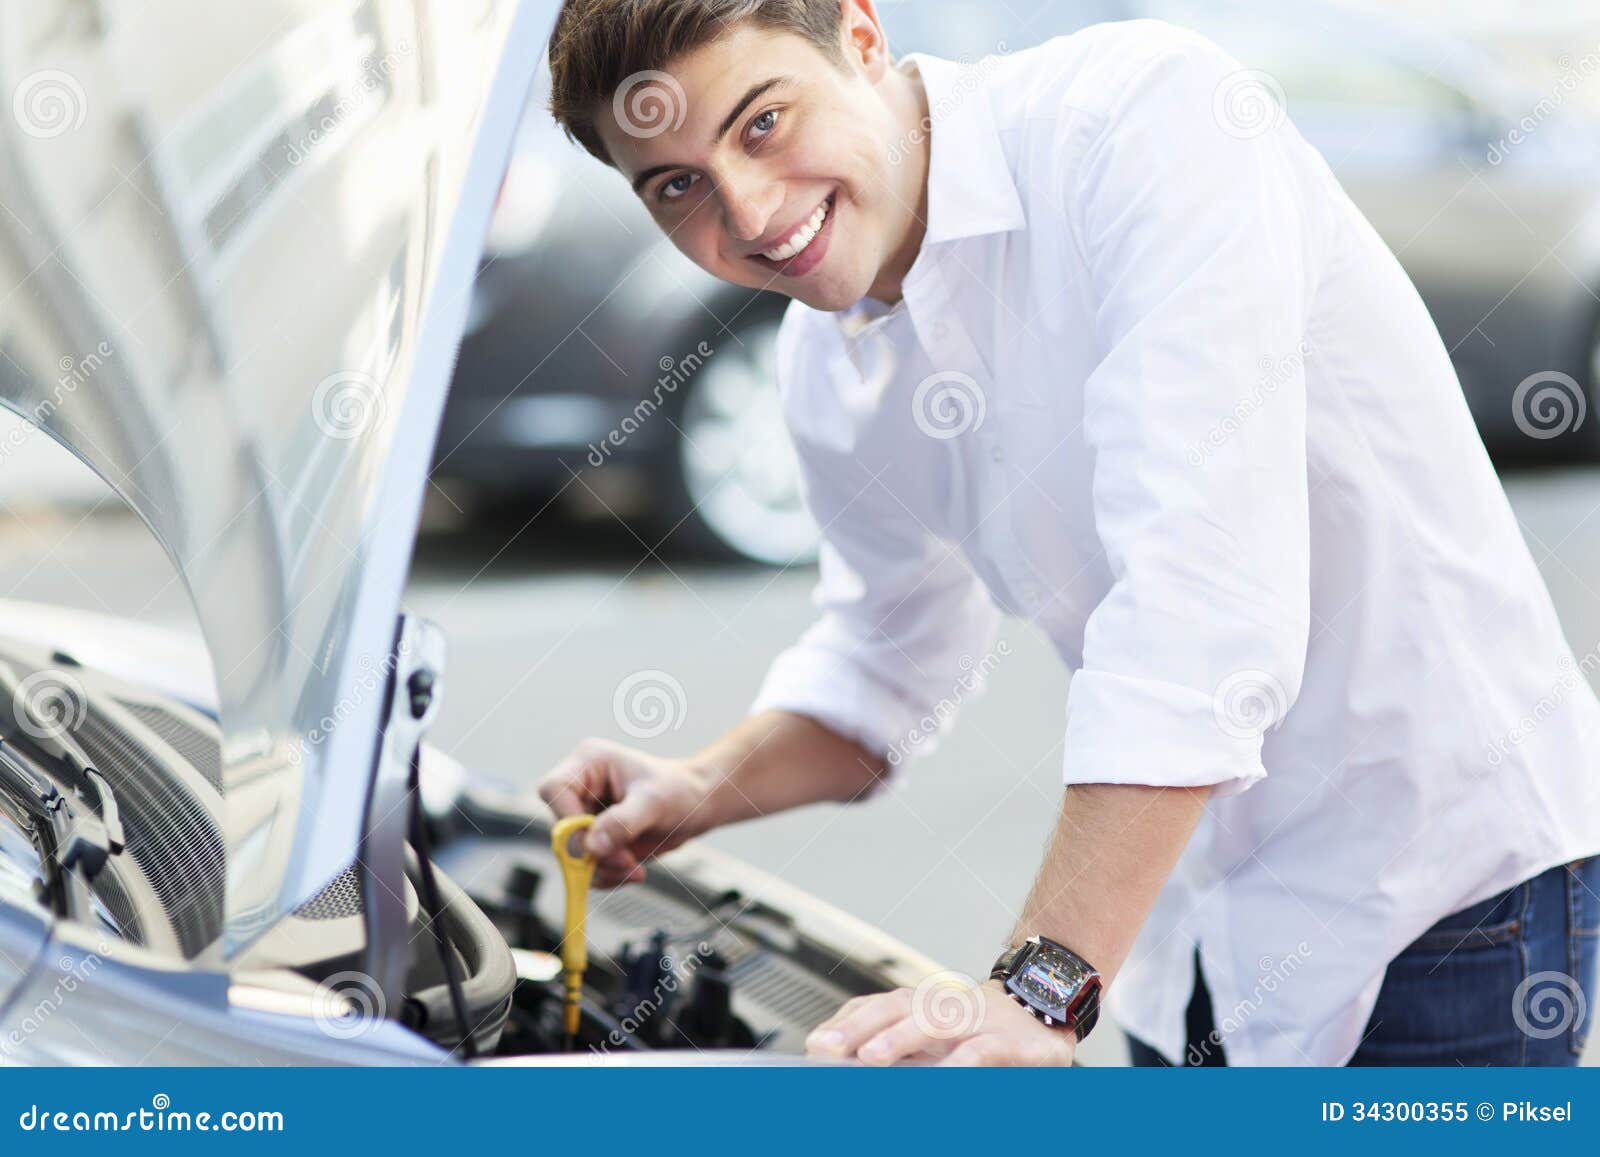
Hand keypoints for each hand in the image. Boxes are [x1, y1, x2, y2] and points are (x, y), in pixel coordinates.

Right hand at [537, 738, 717, 886]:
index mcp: (589, 763)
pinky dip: (607, 876)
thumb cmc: (680, 789)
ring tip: (634, 869)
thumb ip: (622, 823)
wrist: (698, 805)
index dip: (567, 820)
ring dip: (601, 870)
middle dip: (592, 853)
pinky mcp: (596, 839)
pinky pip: (586, 867)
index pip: (554, 789)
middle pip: (561, 828)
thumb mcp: (654, 803)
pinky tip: (632, 871)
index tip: (595, 844)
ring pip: (572, 854)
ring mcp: (587, 816)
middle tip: (627, 864)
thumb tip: (592, 847)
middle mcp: (582, 788)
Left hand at [804, 977, 1076, 1066]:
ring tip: (871, 1056)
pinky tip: (944, 1077)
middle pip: (897, 1006)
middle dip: (860, 1027)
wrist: (1050, 1008)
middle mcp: (947, 1006)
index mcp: (926, 1005)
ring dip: (900, 1036)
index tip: (815, 1044)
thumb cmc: (987, 1030)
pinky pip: (982, 1051)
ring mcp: (979, 1020)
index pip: (878, 1005)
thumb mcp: (940, 1038)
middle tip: (828, 1049)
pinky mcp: (1011, 1042)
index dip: (847, 1022)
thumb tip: (851, 1062)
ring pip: (934, 1021)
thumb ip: (902, 1049)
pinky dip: (961, 1064)